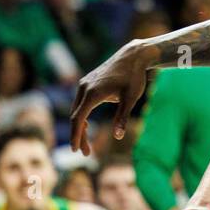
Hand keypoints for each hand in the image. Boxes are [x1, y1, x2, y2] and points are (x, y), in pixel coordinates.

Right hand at [69, 40, 156, 154]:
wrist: (133, 56)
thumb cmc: (134, 77)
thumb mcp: (131, 98)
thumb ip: (123, 117)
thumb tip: (118, 136)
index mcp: (93, 93)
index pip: (78, 119)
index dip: (76, 135)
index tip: (75, 150)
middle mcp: (84, 88)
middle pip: (76, 116)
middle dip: (79, 136)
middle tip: (85, 154)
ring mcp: (84, 84)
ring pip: (77, 110)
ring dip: (80, 127)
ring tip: (86, 145)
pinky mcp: (87, 83)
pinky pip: (80, 103)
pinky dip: (82, 116)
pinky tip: (87, 126)